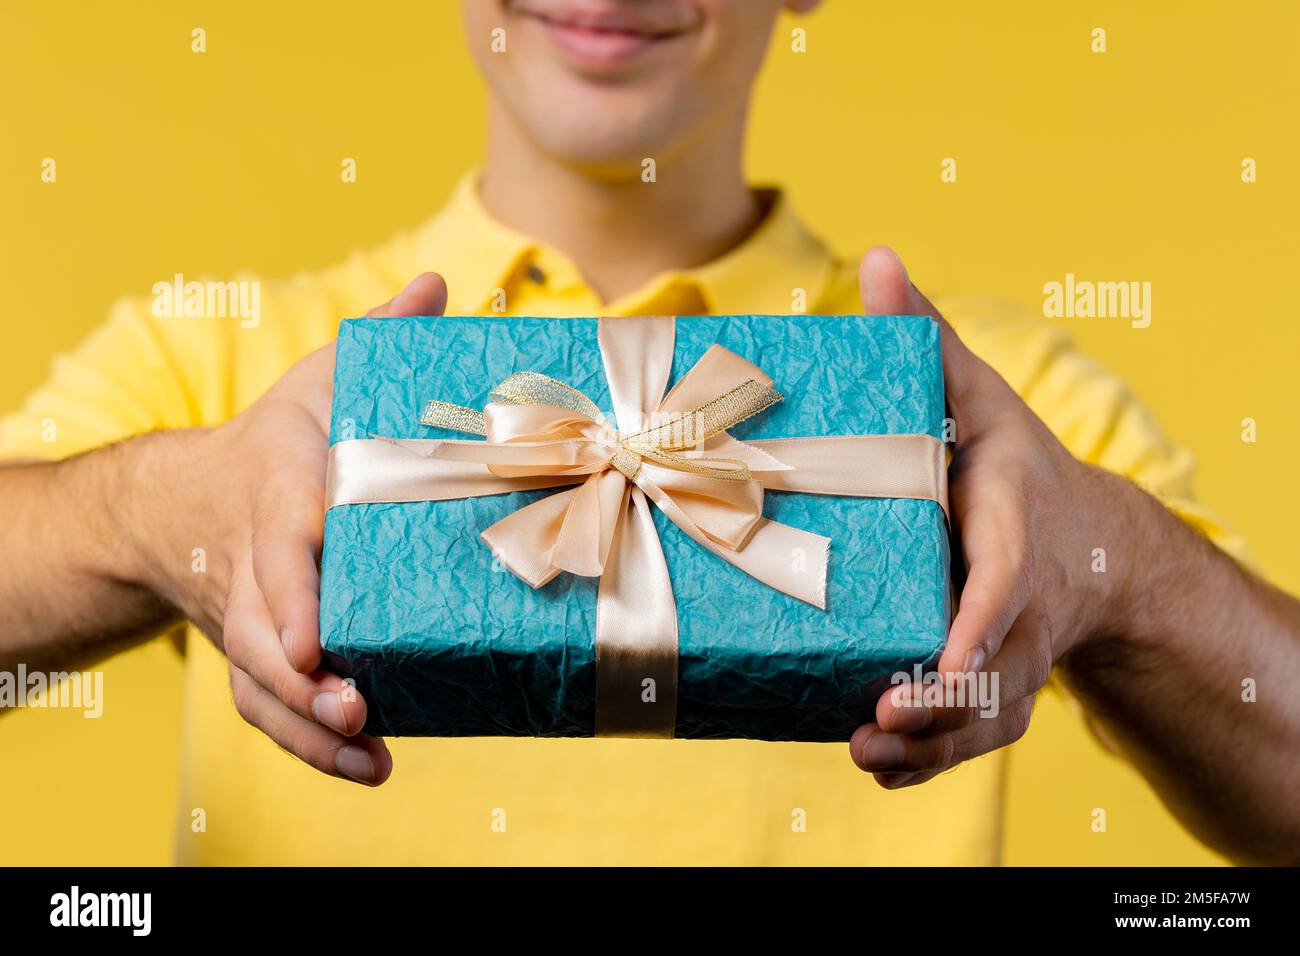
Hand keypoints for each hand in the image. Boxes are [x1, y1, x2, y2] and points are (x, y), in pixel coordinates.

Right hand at [138, 273, 447, 784]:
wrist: (190, 501)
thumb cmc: (279, 437)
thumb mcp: (322, 378)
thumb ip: (379, 336)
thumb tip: (440, 285)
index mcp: (273, 488)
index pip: (277, 542)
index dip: (293, 590)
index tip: (316, 634)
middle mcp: (254, 563)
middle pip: (264, 631)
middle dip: (304, 678)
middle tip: (356, 705)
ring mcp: (251, 615)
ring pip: (262, 680)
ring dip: (309, 723)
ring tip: (367, 749)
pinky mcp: (260, 651)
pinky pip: (268, 706)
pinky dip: (309, 743)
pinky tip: (369, 764)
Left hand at [849, 247, 1123, 786]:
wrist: (1085, 543)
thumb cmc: (1015, 466)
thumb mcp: (979, 395)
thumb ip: (929, 339)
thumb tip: (878, 257)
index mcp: (1018, 528)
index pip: (1010, 578)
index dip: (983, 616)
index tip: (950, 649)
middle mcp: (1023, 603)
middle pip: (997, 665)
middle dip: (947, 698)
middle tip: (885, 714)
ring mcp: (1014, 654)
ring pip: (988, 716)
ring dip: (933, 745)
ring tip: (867, 754)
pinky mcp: (997, 686)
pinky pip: (974, 734)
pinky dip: (929, 759)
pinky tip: (874, 764)